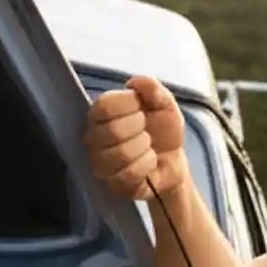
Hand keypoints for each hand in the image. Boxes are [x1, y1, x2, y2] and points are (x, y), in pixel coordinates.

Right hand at [82, 74, 189, 199]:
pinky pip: (129, 174)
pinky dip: (147, 165)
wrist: (172, 161)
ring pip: (120, 154)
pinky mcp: (112, 184)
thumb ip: (152, 89)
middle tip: (147, 130)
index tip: (142, 109)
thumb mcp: (164, 104)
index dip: (129, 105)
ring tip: (148, 147)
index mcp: (101, 113)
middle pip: (111, 131)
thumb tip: (135, 82)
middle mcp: (93, 138)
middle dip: (140, 128)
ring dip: (145, 148)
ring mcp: (100, 163)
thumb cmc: (162, 129)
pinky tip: (150, 162)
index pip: (103, 105)